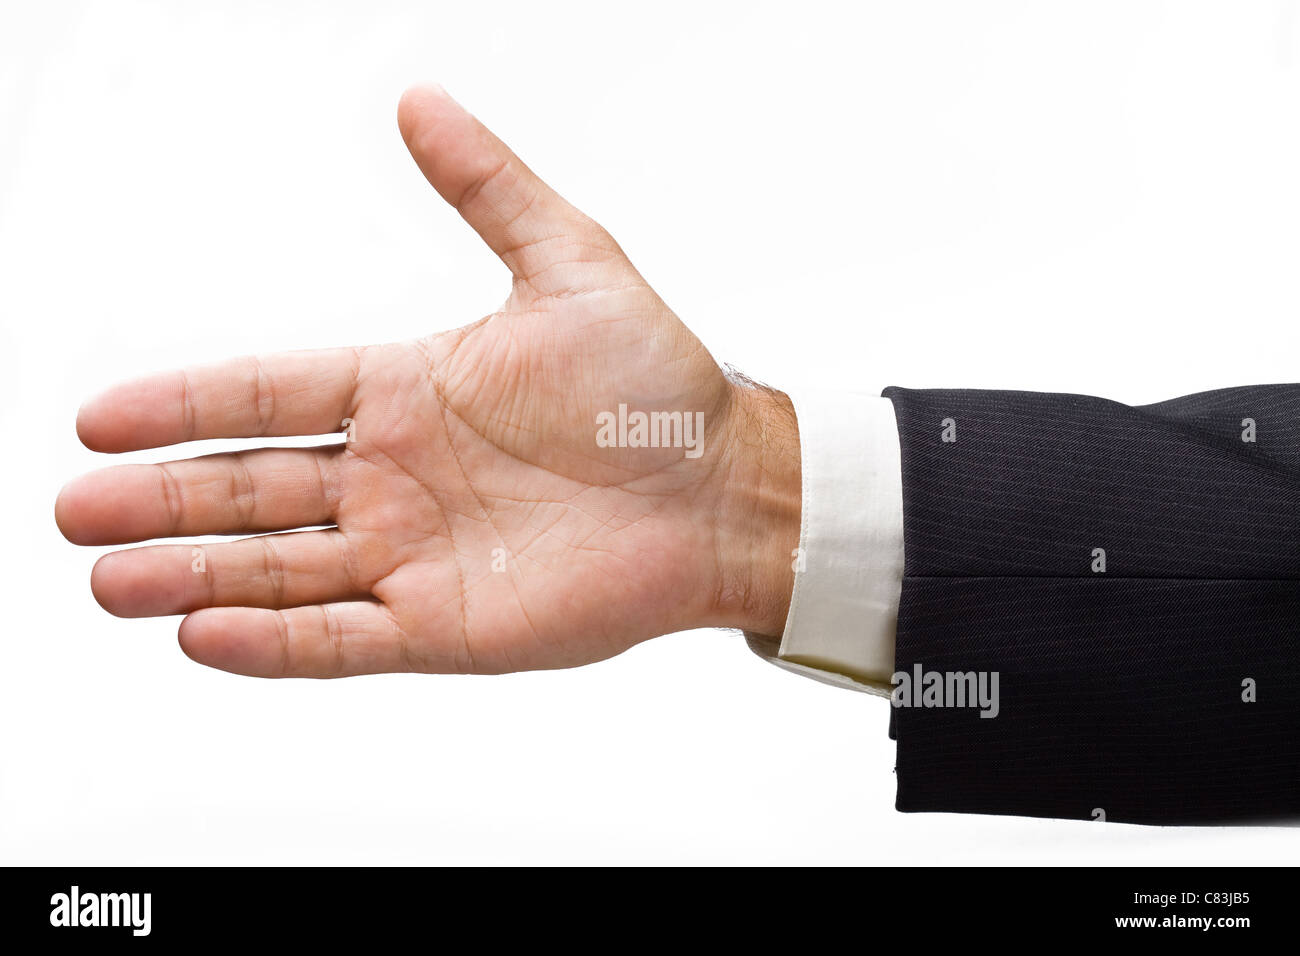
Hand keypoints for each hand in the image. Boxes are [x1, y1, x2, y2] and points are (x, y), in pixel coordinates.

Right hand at [55, 85, 800, 677]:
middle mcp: (394, 477)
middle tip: (75, 511)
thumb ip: (489, 189)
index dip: (183, 407)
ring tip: (112, 582)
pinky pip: (345, 639)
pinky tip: (207, 635)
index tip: (99, 417)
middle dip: (161, 502)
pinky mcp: (449, 628)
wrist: (725, 489)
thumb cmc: (658, 385)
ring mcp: (415, 556)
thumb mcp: (570, 265)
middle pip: (251, 489)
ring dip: (194, 577)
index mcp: (405, 392)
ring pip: (279, 570)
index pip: (268, 397)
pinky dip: (277, 642)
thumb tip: (419, 101)